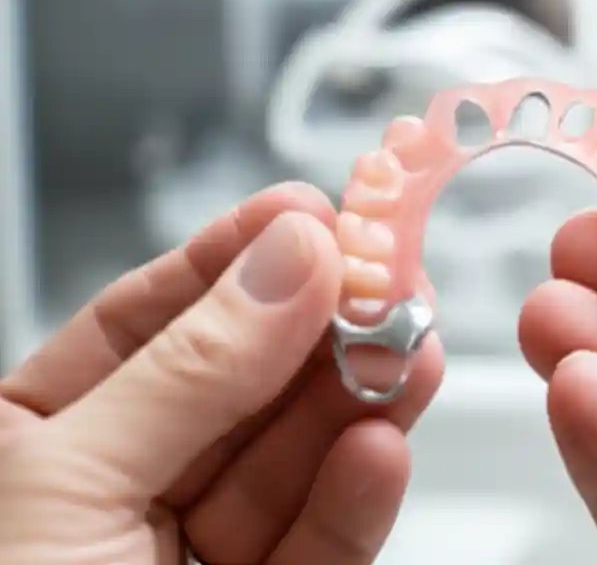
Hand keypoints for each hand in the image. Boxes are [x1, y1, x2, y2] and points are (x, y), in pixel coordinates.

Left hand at [0, 183, 442, 564]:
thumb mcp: (74, 481)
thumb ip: (193, 371)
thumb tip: (291, 257)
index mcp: (39, 440)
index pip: (145, 322)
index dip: (231, 261)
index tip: (309, 211)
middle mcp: (119, 487)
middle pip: (241, 385)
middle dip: (319, 331)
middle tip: (392, 278)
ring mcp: (193, 551)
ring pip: (293, 460)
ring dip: (360, 403)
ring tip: (412, 350)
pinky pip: (318, 545)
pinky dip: (356, 499)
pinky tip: (381, 448)